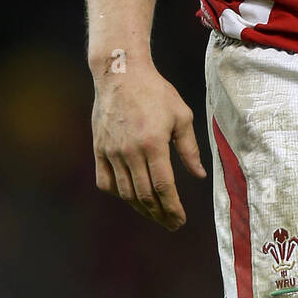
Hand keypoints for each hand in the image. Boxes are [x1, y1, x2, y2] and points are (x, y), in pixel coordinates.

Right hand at [92, 63, 206, 230]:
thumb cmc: (156, 92)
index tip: (180, 220)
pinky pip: (105, 182)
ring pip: (125, 193)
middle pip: (144, 195)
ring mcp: (111, 152)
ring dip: (141, 208)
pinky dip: (118, 194)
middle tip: (171, 223)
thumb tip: (199, 175)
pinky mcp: (99, 149)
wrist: (121, 74)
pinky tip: (130, 197)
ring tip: (155, 214)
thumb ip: (189, 149)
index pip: (163, 187)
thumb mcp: (181, 116)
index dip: (173, 207)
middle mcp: (130, 152)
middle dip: (160, 214)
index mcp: (154, 144)